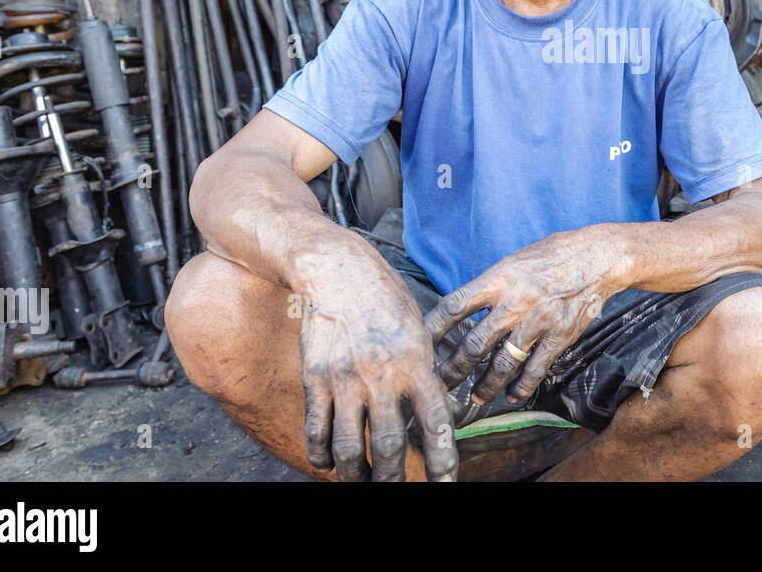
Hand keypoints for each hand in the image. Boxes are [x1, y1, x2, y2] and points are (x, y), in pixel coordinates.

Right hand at [293, 241, 458, 481]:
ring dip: (357, 476)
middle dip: (393, 479)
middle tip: (395, 490)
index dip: (442, 461)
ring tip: (362, 483)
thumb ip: (427, 372)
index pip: (435, 423)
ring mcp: (346, 378)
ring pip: (350, 448)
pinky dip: (322, 455)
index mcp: (416, 362)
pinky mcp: (316, 378)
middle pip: (390, 446)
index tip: (445, 486)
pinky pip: (317, 430)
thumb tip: (440, 414)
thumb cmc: (385, 299)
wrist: (338, 271)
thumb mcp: (419, 329)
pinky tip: (329, 463)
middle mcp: (382, 374)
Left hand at [423, 228, 623, 406]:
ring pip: (502, 364)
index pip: (454, 306)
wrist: (598, 257)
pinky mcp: (559, 336)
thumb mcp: (514, 261)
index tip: (419, 345)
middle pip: (473, 344)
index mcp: (498, 279)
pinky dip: (522, 387)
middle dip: (453, 369)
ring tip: (475, 398)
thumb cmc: (553, 254)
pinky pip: (535, 369)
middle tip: (439, 384)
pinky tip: (512, 396)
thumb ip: (492, 285)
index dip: (432, 328)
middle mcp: (514, 302)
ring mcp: (537, 322)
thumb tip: (466, 306)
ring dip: (485, 386)